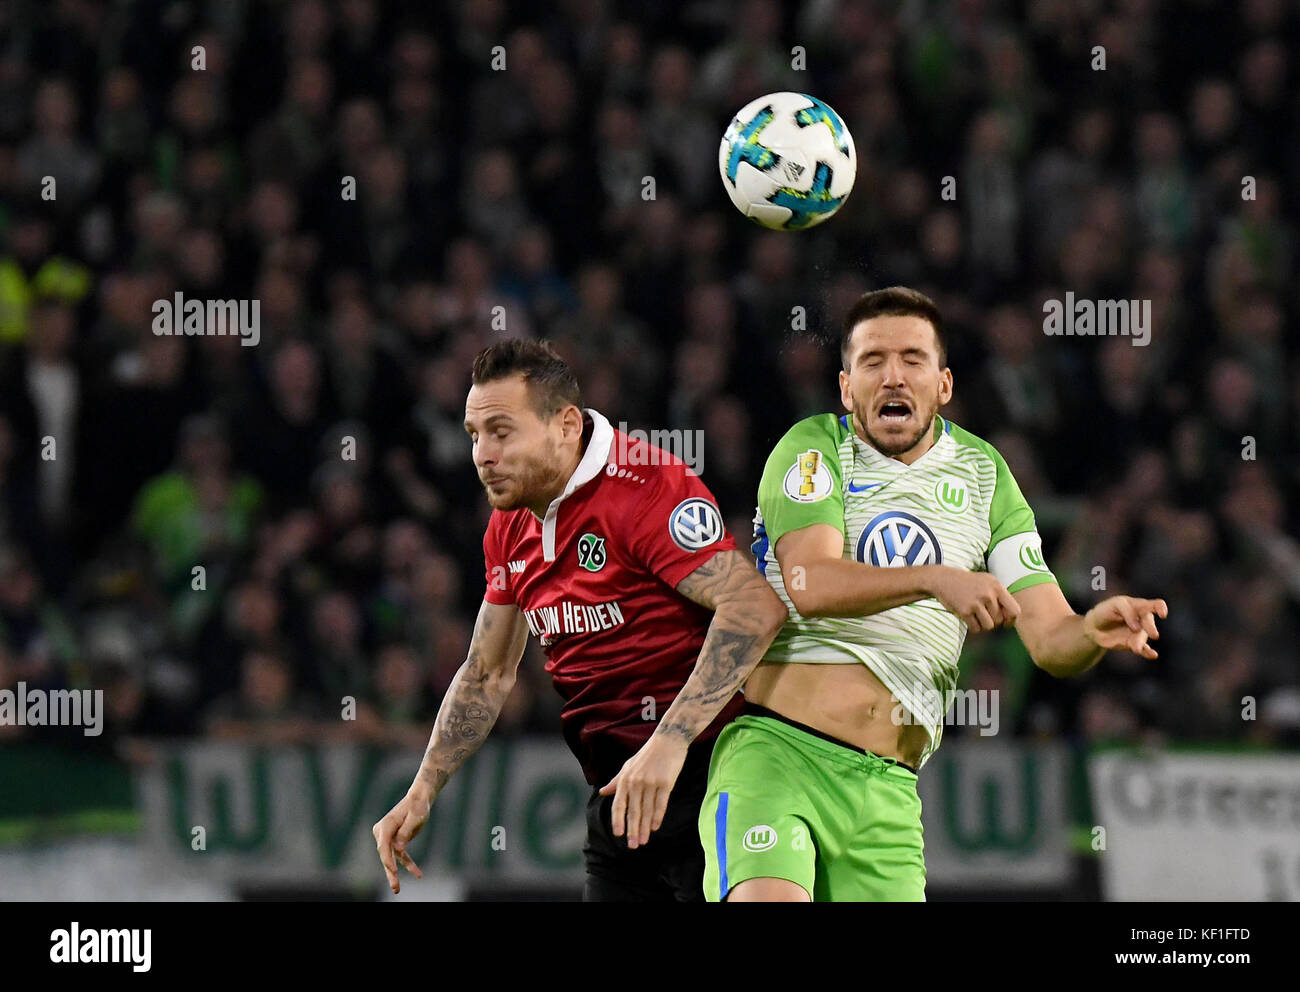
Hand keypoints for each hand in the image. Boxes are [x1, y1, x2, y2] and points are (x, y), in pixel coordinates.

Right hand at [372, 788, 431, 893]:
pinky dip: (408, 865)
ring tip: (397, 889)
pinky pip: (400, 856)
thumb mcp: (416, 817)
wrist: (419, 799)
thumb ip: (406, 832)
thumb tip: (398, 849)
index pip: (383, 846)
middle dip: (390, 872)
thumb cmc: (418, 806)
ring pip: (390, 859)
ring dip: (396, 873)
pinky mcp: (395, 842)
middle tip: (395, 886)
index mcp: (386, 825)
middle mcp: (382, 832)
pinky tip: (418, 873)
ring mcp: (387, 838)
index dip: (387, 860)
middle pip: (385, 855)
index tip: (393, 871)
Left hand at [598, 733, 689, 849]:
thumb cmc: (647, 754)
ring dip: (644, 828)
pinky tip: (655, 827)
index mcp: (625, 778)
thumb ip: (616, 781)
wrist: (668, 740)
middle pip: (633, 811)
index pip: (619, 804)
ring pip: (646, 810)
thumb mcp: (628, 766)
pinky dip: (658, 817)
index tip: (618, 834)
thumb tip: (602, 792)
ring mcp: (651, 782)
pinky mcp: (666, 783)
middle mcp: (636, 782)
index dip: (618, 820)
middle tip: (633, 846)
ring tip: (644, 841)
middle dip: (632, 830)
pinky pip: (661, 804)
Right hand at [926, 567, 1020, 632]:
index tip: (1006, 623)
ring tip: (976, 617)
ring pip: (989, 626)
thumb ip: (1000, 595)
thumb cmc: (968, 582)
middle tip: (983, 615)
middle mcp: (988, 594)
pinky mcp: (965, 610)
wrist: (943, 579)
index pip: (1014, 610)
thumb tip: (1011, 617)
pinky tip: (968, 618)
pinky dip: (973, 627)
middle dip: (993, 621)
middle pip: (999, 620)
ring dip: (983, 625)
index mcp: (996, 586)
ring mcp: (976, 602)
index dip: (1011, 620)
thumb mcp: (987, 581)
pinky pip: (976, 628)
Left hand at [1083, 596, 1167, 659]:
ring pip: (1142, 637)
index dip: (1161, 608)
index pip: (1155, 605)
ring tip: (1136, 649)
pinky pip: (1143, 649)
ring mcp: (1138, 633)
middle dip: (1151, 628)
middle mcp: (1142, 620)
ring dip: (1140, 643)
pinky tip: (1153, 655)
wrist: (1095, 626)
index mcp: (1139, 606)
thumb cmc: (1106, 610)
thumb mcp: (1115, 604)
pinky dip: (1147, 652)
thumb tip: (1137, 628)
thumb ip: (1127, 612)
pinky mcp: (1133, 644)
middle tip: (1154, 635)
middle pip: (1149, 623)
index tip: (1162, 614)